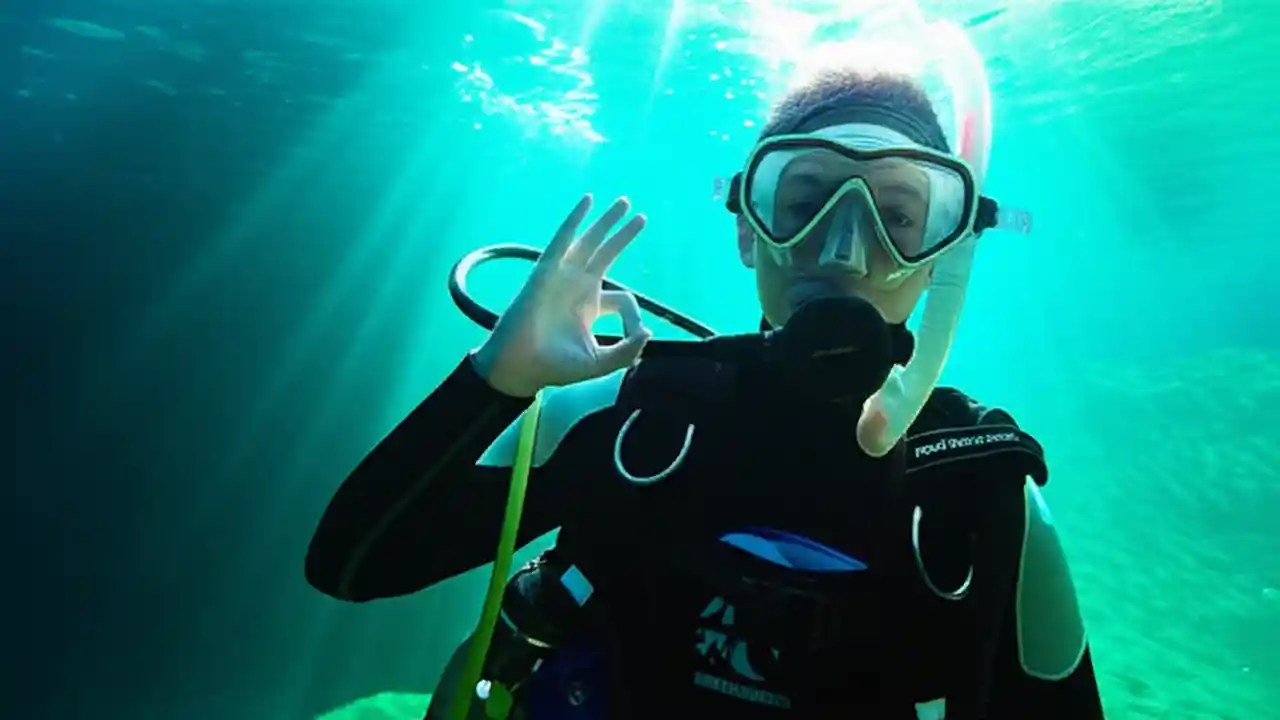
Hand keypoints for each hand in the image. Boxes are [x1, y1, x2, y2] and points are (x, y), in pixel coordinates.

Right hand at [472, 195, 651, 396]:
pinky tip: (588, 201)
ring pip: (589, 242)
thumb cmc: (554, 368)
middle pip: (606, 254)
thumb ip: (626, 351)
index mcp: (591, 308)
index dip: (636, 317)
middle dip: (622, 235)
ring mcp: (562, 278)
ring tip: (624, 202)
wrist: (520, 368)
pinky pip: (563, 240)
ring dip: (606, 221)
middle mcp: (578, 288)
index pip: (624, 299)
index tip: (636, 334)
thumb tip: (648, 332)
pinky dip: (575, 220)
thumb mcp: (599, 363)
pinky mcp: (545, 273)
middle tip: (640, 216)